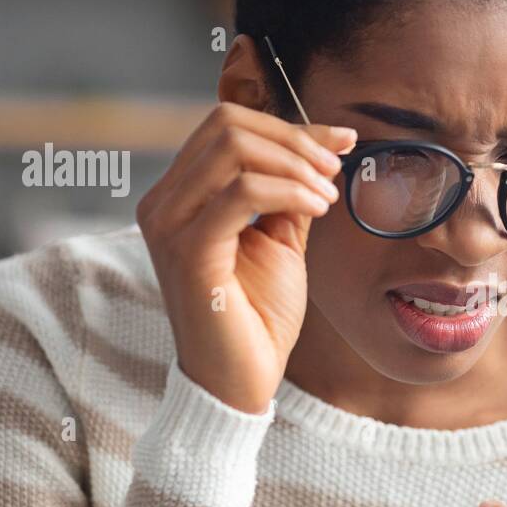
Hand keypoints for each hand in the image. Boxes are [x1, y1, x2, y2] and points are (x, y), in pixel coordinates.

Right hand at [137, 103, 355, 412]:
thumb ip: (288, 192)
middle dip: (294, 139)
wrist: (242, 380)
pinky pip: (241, 192)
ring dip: (295, 164)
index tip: (342, 140)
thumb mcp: (279, 238)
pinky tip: (317, 209)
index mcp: (179, 196)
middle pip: (227, 126)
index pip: (226, 127)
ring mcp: (169, 225)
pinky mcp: (188, 252)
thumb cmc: (258, 315)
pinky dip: (289, 190)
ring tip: (328, 197)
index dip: (289, 125)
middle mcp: (163, 203)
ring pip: (232, 149)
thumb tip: (319, 150)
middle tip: (335, 170)